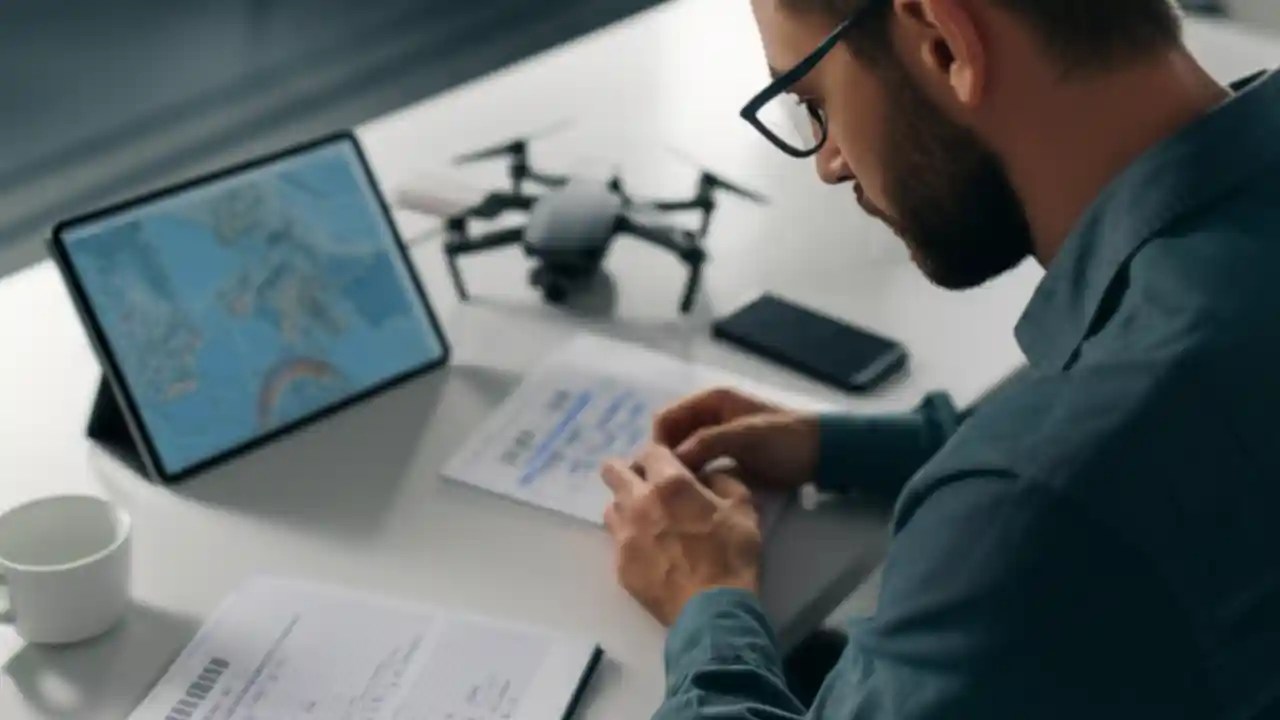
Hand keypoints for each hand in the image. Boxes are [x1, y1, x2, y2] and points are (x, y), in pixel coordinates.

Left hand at [601, 444, 761, 626]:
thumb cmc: (731, 555)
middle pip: (612, 470)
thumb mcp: (743, 507)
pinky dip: (629, 537)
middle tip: (649, 486)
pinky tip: (649, 551)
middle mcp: (638, 502)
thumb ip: (722, 479)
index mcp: (670, 483)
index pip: (649, 449)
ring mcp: (624, 534)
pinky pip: (616, 539)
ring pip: (611, 505)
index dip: (659, 455)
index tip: (669, 466)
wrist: (712, 611)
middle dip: (628, 472)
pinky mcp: (619, 564)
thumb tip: (705, 473)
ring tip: (649, 520)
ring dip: (626, 505)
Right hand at [653, 387, 820, 489]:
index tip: (657, 472)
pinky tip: (694, 496)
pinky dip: (694, 478)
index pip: (666, 418)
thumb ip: (706, 443)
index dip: (657, 442)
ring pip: (684, 455)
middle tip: (664, 489)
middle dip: (665, 459)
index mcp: (711, 401)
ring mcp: (718, 438)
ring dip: (679, 471)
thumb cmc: (784, 439)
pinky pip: (700, 467)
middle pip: (672, 437)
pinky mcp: (727, 458)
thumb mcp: (744, 437)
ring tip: (677, 496)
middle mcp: (709, 416)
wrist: (822, 454)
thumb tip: (668, 463)